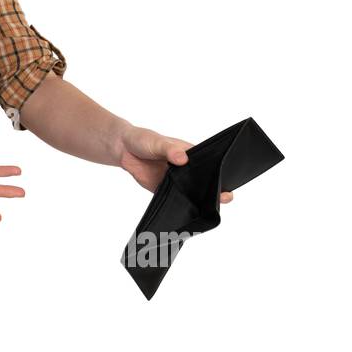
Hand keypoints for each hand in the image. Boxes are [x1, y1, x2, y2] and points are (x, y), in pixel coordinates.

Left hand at [115, 124, 234, 202]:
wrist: (123, 149)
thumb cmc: (143, 139)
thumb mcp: (156, 141)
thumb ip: (169, 149)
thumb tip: (182, 158)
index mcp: (190, 153)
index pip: (211, 163)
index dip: (221, 171)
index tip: (229, 179)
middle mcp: (187, 168)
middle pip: (205, 180)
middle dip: (215, 189)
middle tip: (224, 196)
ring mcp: (177, 180)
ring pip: (193, 192)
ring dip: (199, 200)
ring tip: (209, 207)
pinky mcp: (165, 189)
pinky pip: (176, 200)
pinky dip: (181, 206)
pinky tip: (187, 212)